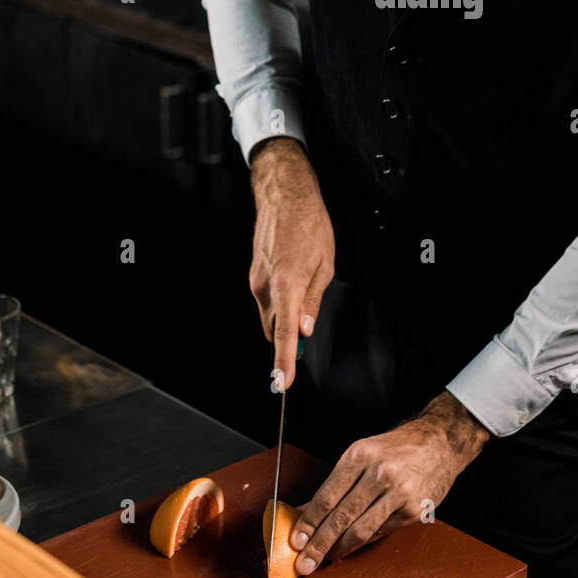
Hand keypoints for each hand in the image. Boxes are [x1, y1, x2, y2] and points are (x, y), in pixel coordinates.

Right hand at [249, 136, 334, 387]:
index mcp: (287, 284)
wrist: (284, 195)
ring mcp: (255, 280)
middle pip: (273, 330)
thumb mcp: (325, 264)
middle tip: (306, 331)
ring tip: (305, 285)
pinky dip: (279, 302)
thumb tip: (305, 330)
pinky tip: (292, 279)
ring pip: (269, 315)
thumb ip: (313, 300)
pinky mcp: (252, 274)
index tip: (283, 382)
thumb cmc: (310, 224)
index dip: (283, 361)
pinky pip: (266, 300)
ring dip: (284, 316)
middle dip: (287, 338)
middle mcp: (265, 286)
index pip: (283, 333)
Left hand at [290, 391, 491, 572]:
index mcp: (360, 455)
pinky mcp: (413, 509)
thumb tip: (308, 511)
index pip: (327, 496)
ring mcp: (398, 493)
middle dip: (319, 544)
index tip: (296, 540)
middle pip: (341, 517)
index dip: (309, 522)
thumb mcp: (362, 453)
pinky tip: (351, 546)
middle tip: (305, 562)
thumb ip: (336, 483)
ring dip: (339, 548)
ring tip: (326, 557)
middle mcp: (379, 473)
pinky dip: (363, 542)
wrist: (439, 442)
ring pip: (361, 530)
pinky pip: (380, 532)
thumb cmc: (397, 447)